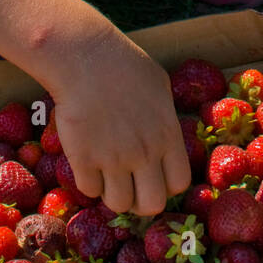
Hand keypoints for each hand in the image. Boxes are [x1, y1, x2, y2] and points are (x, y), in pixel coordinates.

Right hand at [46, 24, 190, 216]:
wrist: (85, 57)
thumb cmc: (125, 64)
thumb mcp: (160, 87)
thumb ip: (165, 118)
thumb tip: (167, 136)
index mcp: (167, 135)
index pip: (179, 184)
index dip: (167, 183)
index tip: (154, 174)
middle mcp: (144, 153)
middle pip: (152, 206)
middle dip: (142, 200)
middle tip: (131, 185)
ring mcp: (113, 159)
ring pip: (119, 205)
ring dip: (113, 193)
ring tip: (107, 174)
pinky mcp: (83, 160)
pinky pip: (89, 190)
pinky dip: (89, 181)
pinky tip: (87, 162)